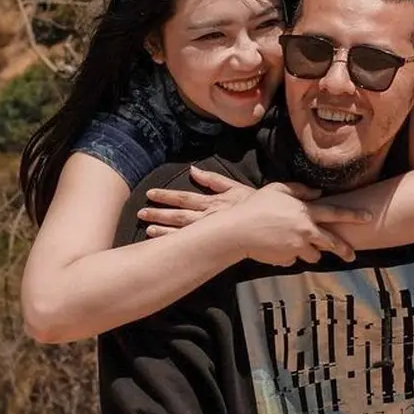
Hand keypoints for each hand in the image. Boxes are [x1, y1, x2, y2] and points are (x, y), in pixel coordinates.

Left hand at [137, 168, 252, 234]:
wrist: (272, 224)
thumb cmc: (255, 206)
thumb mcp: (235, 187)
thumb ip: (213, 179)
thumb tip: (194, 170)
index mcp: (212, 202)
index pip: (185, 198)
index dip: (167, 196)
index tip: (150, 194)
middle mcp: (208, 217)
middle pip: (179, 215)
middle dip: (159, 213)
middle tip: (141, 212)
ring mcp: (211, 232)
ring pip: (183, 230)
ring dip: (164, 229)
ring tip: (147, 228)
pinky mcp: (216, 243)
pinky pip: (193, 244)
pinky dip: (177, 243)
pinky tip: (165, 244)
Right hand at [173, 180, 369, 265]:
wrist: (238, 230)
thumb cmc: (256, 206)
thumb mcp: (278, 190)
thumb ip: (301, 191)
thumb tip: (318, 192)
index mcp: (306, 213)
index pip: (336, 213)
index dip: (354, 215)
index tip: (369, 217)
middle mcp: (306, 232)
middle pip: (332, 243)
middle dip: (344, 250)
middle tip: (352, 254)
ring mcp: (297, 248)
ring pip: (313, 255)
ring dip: (309, 251)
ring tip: (296, 244)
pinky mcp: (287, 260)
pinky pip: (293, 259)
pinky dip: (288, 254)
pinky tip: (276, 247)